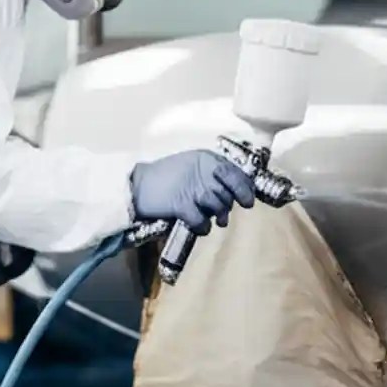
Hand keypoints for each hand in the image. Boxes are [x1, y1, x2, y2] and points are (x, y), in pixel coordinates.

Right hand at [130, 150, 256, 234]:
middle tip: (222, 215)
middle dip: (227, 206)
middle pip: (227, 193)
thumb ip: (212, 176)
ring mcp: (192, 188)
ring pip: (218, 207)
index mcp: (206, 159)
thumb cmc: (166, 177)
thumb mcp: (191, 167)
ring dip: (218, 217)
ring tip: (213, 221)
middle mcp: (202, 171)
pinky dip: (202, 227)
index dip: (245, 189)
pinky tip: (198, 226)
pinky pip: (202, 221)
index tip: (248, 202)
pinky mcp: (182, 205)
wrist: (137, 186)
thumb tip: (235, 194)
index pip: (234, 173)